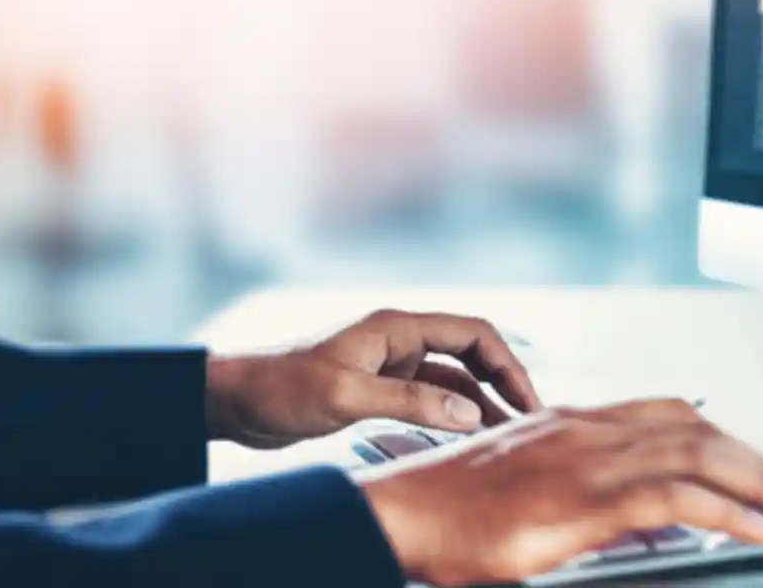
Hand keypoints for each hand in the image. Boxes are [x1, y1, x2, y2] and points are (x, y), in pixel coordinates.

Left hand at [205, 310, 541, 448]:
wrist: (235, 400)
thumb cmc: (281, 386)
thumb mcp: (347, 394)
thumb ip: (411, 401)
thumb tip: (469, 412)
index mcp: (396, 327)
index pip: (472, 332)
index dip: (507, 363)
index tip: (526, 398)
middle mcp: (399, 339)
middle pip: (470, 352)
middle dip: (502, 382)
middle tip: (528, 418)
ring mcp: (390, 363)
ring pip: (453, 377)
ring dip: (480, 401)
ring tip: (506, 433)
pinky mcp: (378, 387)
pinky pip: (430, 396)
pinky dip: (452, 412)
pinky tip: (465, 435)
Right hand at [358, 399, 762, 586]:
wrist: (398, 513)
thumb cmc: (450, 509)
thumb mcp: (526, 485)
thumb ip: (584, 491)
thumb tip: (643, 520)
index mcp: (572, 423)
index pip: (668, 412)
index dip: (721, 435)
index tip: (750, 465)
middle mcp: (585, 429)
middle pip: (694, 427)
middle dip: (753, 461)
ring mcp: (584, 459)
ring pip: (695, 452)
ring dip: (755, 482)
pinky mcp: (580, 498)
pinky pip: (674, 494)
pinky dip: (726, 510)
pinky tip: (752, 529)